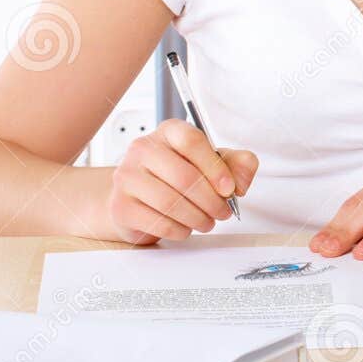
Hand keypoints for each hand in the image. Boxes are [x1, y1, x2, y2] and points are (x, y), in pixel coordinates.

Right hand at [107, 119, 256, 244]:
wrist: (139, 200)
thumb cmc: (179, 177)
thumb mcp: (213, 163)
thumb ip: (237, 164)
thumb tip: (241, 180)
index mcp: (168, 132)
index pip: (191, 141)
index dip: (216, 167)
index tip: (230, 188)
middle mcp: (143, 149)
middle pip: (183, 176)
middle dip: (211, 200)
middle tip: (223, 212)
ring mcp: (127, 177)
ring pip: (170, 201)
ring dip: (198, 217)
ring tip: (208, 221)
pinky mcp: (120, 206)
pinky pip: (157, 222)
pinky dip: (180, 229)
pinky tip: (187, 228)